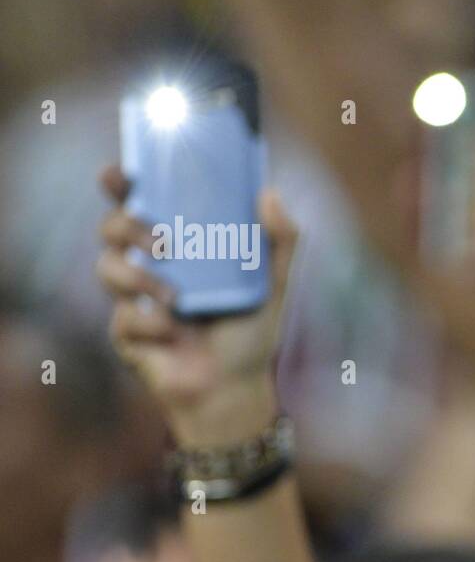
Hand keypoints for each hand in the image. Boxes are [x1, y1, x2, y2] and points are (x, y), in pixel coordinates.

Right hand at [96, 166, 297, 445]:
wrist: (235, 389)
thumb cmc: (251, 334)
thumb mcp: (274, 284)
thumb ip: (282, 239)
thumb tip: (269, 192)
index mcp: (178, 246)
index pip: (141, 202)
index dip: (122, 182)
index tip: (122, 173)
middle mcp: (149, 266)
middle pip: (112, 227)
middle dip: (127, 225)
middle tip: (164, 243)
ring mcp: (133, 299)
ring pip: (107, 267)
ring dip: (138, 277)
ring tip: (175, 298)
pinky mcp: (126, 333)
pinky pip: (123, 317)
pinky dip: (153, 324)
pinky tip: (175, 335)